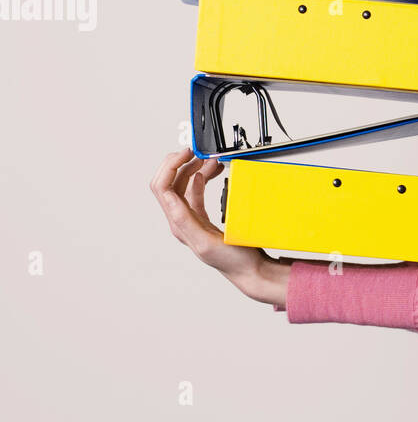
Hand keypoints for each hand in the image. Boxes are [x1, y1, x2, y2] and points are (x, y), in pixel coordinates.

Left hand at [150, 147, 291, 304]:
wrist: (251, 270)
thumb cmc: (234, 261)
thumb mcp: (206, 241)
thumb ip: (185, 221)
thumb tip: (169, 198)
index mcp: (179, 224)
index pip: (163, 187)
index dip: (171, 166)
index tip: (187, 153)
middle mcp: (181, 220)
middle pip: (168, 182)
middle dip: (179, 162)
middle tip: (194, 150)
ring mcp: (191, 218)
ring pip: (183, 184)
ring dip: (192, 167)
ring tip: (208, 158)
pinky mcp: (203, 217)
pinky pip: (195, 191)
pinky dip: (201, 177)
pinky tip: (209, 172)